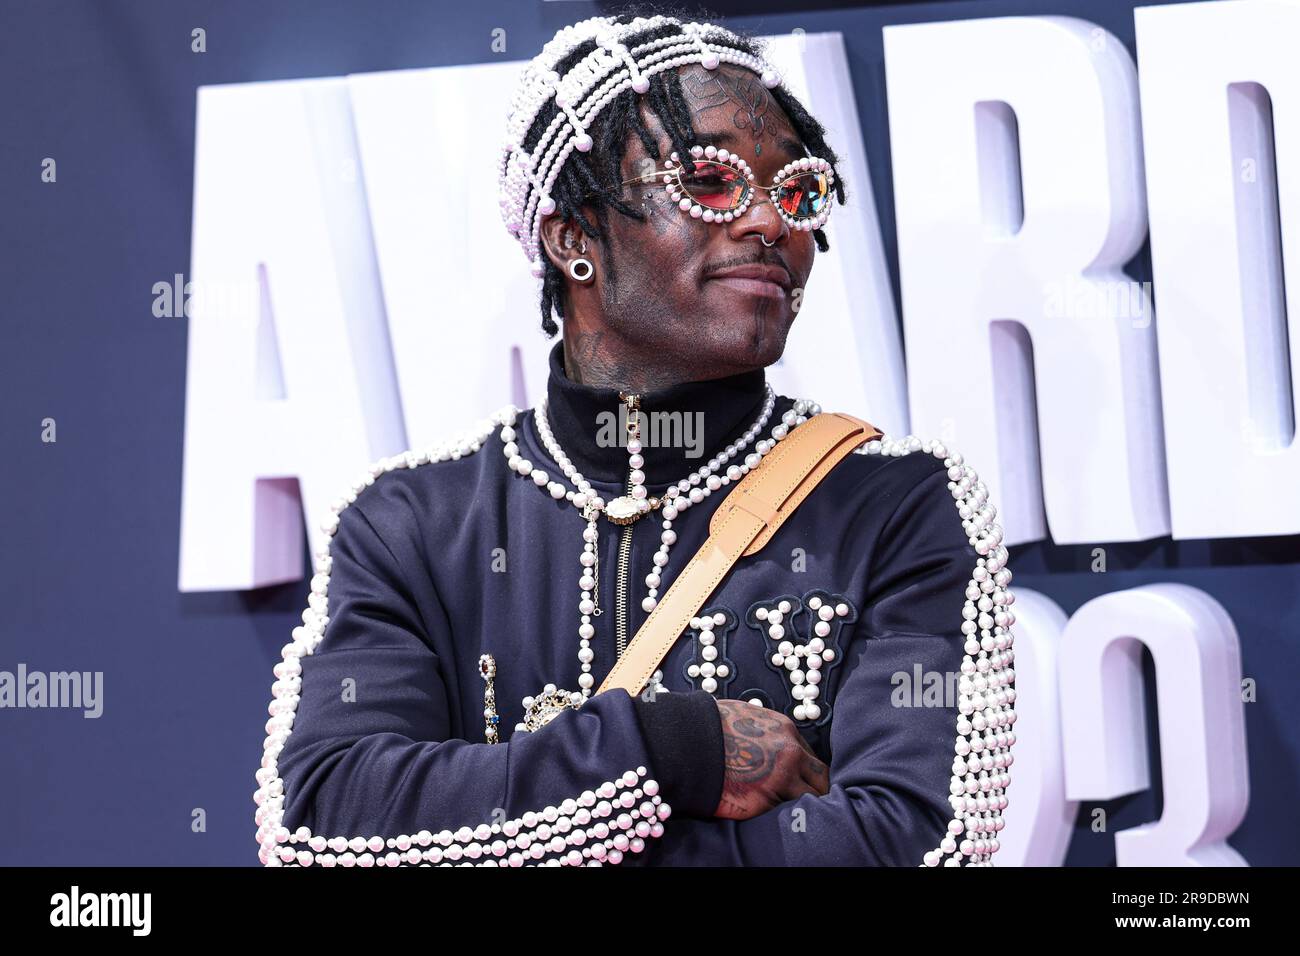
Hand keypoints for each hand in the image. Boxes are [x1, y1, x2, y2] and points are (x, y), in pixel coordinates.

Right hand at [713, 699, 829, 819]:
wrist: (689, 741)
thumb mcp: (747, 716)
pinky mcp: (764, 800)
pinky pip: (783, 811)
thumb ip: (766, 731)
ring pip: (809, 800)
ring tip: (791, 812)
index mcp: (786, 732)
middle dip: (815, 791)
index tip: (798, 781)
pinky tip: (775, 816)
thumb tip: (770, 741)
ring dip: (801, 805)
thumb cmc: (711, 727)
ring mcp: (780, 779)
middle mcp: (790, 755)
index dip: (804, 771)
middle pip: (820, 779)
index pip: (810, 757)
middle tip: (805, 801)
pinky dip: (781, 815)